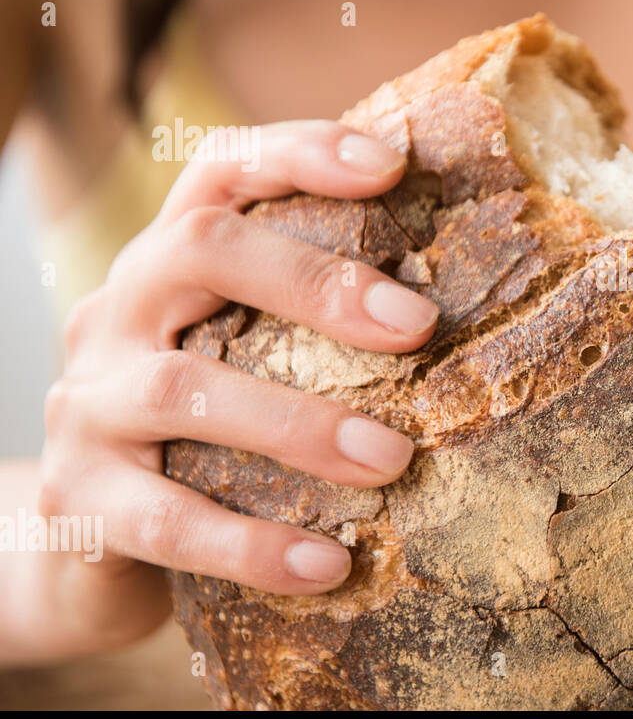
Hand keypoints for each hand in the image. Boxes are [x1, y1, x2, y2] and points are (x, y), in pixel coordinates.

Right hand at [36, 122, 437, 652]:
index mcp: (168, 266)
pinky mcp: (80, 500)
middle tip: (418, 324)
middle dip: (314, 280)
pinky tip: (328, 565)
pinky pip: (166, 523)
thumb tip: (466, 312)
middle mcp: (115, 313)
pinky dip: (252, 544)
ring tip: (393, 460)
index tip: (390, 166)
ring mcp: (87, 404)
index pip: (220, 172)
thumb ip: (315, 326)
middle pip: (197, 250)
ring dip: (298, 424)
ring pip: (180, 391)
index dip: (299, 153)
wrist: (90, 544)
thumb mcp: (247, 359)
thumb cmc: (208, 434)